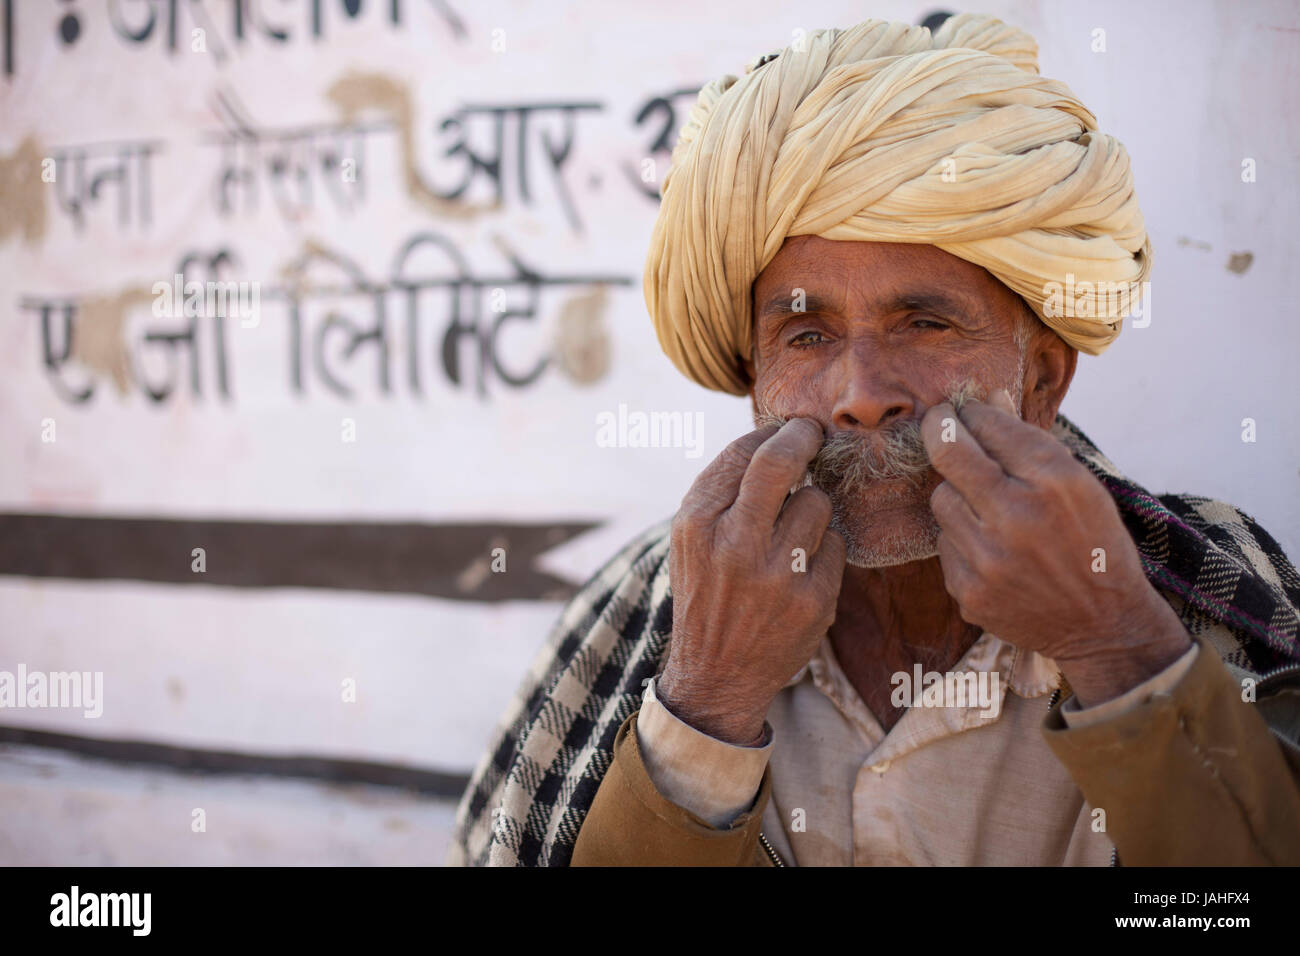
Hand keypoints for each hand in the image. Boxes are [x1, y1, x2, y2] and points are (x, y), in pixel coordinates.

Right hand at [659, 418, 846, 743]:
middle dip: (803, 438)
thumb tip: (773, 436)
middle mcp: (734, 546)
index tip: (787, 430)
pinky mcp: (813, 601)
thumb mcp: (691, 541)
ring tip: (793, 534)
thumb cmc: (707, 593)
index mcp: (697, 525)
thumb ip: (722, 491)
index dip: (771, 433)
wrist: (717, 674)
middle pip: (781, 463)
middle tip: (813, 433)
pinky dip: (824, 551)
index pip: (742, 454)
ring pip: (818, 503)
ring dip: (812, 508)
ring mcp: (778, 575)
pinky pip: (836, 545)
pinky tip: (803, 570)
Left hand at [920, 389, 1190, 706]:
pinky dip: (962, 539)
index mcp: (1055, 483)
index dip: (972, 412)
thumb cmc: (1094, 544)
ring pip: (941, 499)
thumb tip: (987, 399)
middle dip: (939, 429)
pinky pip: (944, 543)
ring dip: (958, 495)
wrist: (1104, 625)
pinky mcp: (969, 592)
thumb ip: (1029, 442)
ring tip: (989, 508)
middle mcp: (1017, 518)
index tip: (965, 410)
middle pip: (948, 454)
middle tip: (940, 420)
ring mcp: (988, 560)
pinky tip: (992, 549)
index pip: (990, 426)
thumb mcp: (1080, 485)